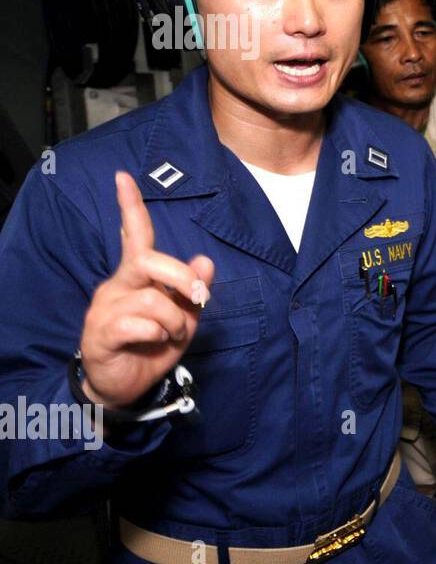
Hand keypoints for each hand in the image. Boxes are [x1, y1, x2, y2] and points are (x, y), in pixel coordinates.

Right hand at [78, 171, 213, 410]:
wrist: (126, 387)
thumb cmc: (154, 346)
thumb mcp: (184, 318)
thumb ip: (193, 290)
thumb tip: (206, 261)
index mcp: (136, 277)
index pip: (134, 235)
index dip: (130, 206)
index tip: (123, 177)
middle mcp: (116, 286)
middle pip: (149, 261)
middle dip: (183, 279)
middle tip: (198, 300)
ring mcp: (105, 309)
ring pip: (152, 298)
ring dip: (174, 320)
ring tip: (170, 335)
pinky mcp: (100, 333)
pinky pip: (138, 324)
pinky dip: (157, 334)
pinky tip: (155, 342)